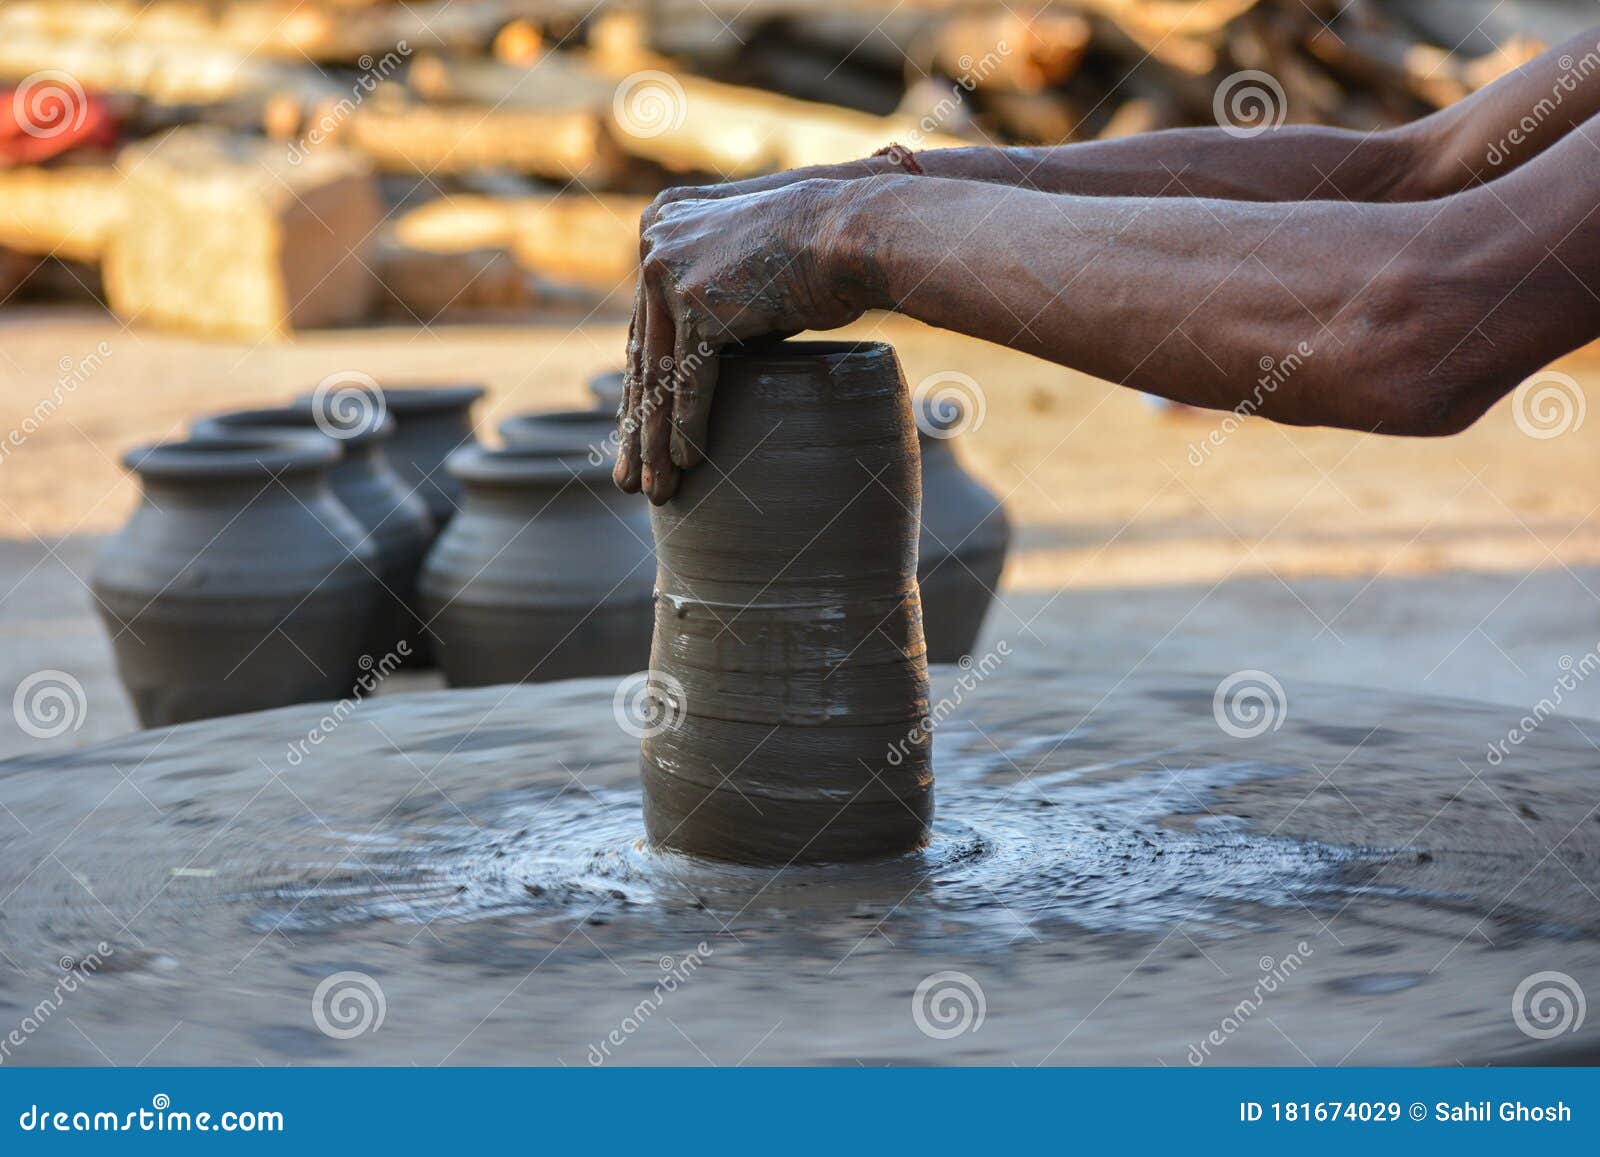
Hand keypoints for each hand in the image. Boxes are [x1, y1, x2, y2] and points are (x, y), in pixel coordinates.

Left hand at [615, 177, 879, 503]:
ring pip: (657, 373)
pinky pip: (688, 378)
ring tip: (656, 491)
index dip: (639, 387)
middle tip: (630, 475)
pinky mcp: (695, 302)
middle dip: (638, 424)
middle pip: (643, 352)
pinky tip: (687, 465)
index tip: (635, 432)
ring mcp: (669, 270)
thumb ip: (710, 303)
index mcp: (661, 223)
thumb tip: (691, 361)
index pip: (645, 326)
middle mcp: (655, 240)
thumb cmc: (818, 256)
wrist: (854, 231)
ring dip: (655, 440)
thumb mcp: (746, 275)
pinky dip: (687, 425)